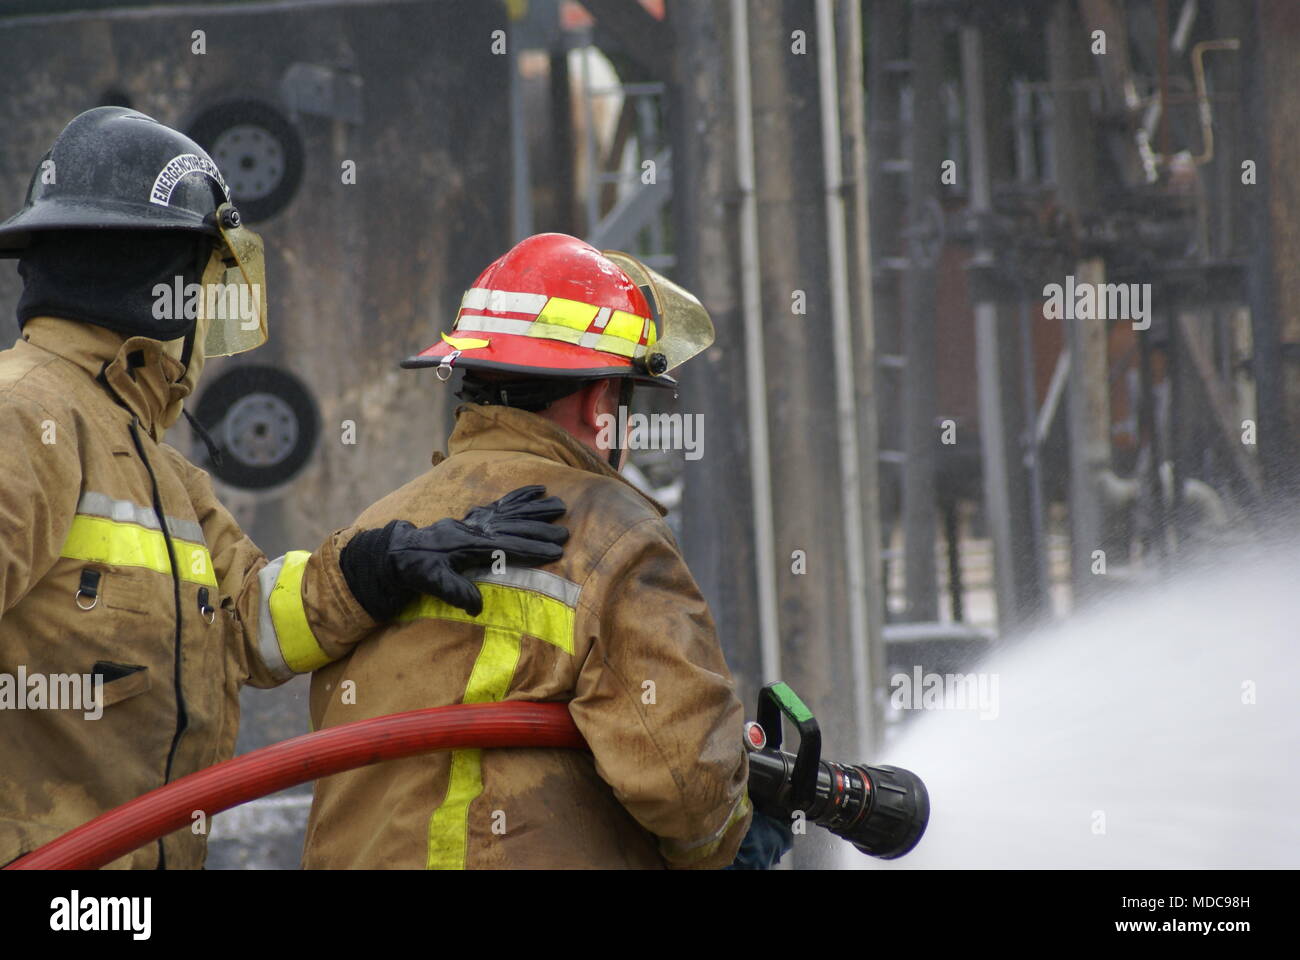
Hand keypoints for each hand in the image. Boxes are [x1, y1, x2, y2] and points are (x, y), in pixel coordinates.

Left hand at [386, 485, 567, 615]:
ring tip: (560, 504)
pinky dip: (520, 495)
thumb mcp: (433, 583)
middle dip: (541, 529)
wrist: (401, 551)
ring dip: (537, 508)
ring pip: (512, 510)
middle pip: (514, 526)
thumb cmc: (418, 569)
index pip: (507, 547)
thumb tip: (478, 607)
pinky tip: (537, 489)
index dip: (532, 549)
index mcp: (470, 545)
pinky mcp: (476, 516)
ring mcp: (476, 519)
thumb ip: (455, 593)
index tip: (555, 552)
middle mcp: (476, 528)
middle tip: (566, 533)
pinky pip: (502, 503)